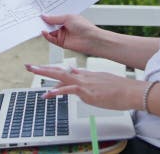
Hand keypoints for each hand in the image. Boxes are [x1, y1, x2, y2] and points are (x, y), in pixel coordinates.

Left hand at [24, 65, 142, 110]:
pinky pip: (69, 90)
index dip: (54, 72)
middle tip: (31, 66)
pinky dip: (58, 91)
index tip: (45, 70)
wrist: (129, 90)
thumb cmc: (119, 89)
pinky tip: (49, 93)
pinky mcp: (86, 92)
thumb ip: (91, 83)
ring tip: (33, 71)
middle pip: (59, 71)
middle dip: (43, 69)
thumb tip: (83, 87)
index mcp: (87, 75)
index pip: (67, 73)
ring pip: (60, 77)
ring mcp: (84, 83)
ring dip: (45, 74)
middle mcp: (83, 77)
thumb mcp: (102, 83)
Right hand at [40, 14, 101, 55]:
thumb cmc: (83, 26)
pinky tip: (44, 32)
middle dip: (44, 21)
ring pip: (50, 31)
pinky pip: (51, 39)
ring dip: (44, 28)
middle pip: (51, 24)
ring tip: (37, 24)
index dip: (47, 14)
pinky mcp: (61, 42)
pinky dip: (47, 36)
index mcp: (67, 18)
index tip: (39, 11)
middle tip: (35, 18)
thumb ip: (54, 18)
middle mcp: (64, 26)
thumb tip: (44, 16)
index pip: (54, 16)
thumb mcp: (67, 18)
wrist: (91, 39)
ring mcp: (62, 34)